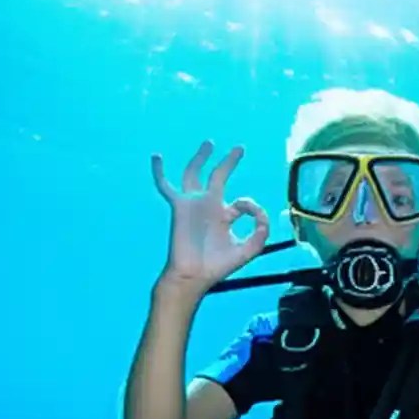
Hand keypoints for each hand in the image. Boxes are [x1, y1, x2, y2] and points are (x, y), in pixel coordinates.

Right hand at [152, 140, 269, 292]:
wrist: (193, 275)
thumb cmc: (217, 266)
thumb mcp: (248, 249)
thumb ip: (261, 232)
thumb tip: (261, 213)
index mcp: (225, 217)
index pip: (243, 203)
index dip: (253, 207)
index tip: (257, 216)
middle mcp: (209, 207)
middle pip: (219, 177)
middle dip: (229, 162)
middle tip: (240, 147)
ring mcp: (193, 204)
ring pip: (195, 173)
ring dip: (201, 157)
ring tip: (210, 143)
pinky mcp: (179, 206)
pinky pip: (166, 186)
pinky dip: (160, 172)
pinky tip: (157, 157)